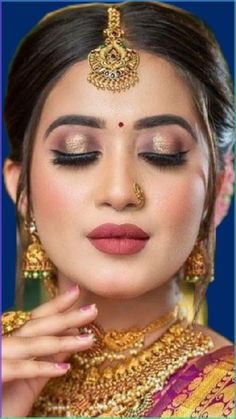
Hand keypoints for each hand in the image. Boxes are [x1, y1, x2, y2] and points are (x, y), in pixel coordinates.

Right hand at [2, 286, 96, 416]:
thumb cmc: (6, 400)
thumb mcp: (31, 377)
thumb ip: (49, 355)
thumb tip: (73, 333)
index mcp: (10, 340)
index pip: (36, 318)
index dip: (56, 305)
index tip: (77, 292)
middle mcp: (2, 343)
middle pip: (37, 326)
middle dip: (66, 317)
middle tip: (93, 310)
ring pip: (32, 345)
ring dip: (62, 341)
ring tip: (88, 340)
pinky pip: (19, 369)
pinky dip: (42, 367)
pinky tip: (65, 368)